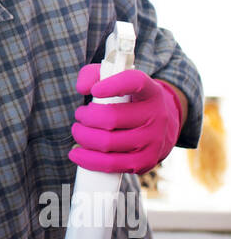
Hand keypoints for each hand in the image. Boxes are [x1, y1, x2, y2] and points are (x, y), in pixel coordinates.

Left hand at [69, 65, 183, 174]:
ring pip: (107, 142)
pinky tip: (78, 153)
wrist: (161, 127)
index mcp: (150, 91)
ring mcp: (153, 141)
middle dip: (86, 117)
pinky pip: (111, 164)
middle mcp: (156, 116)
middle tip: (80, 115)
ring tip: (78, 131)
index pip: (135, 83)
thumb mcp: (117, 80)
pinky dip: (89, 160)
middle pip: (111, 118)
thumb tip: (82, 88)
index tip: (95, 91)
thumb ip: (94, 75)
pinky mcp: (145, 161)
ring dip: (83, 137)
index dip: (113, 85)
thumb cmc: (130, 101)